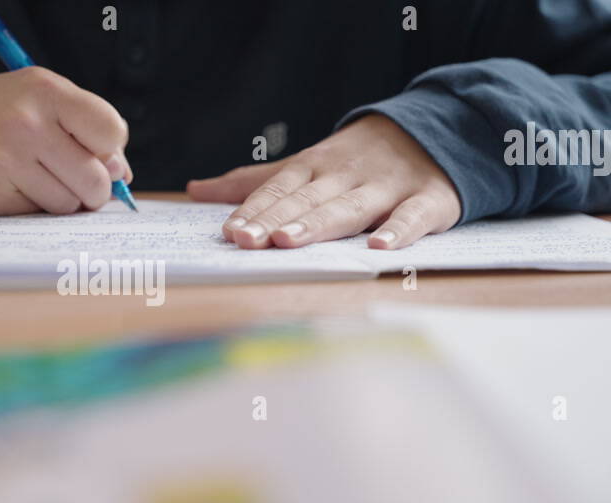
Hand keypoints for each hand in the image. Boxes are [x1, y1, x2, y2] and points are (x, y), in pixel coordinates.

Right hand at [0, 67, 131, 214]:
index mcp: (46, 91)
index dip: (110, 150)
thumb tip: (121, 175)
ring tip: (31, 177)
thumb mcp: (35, 100)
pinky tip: (10, 187)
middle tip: (70, 178)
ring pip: (69, 203)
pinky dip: (31, 207)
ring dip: (59, 200)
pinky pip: (38, 215)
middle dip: (91, 189)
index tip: (96, 153)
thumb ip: (82, 129)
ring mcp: (8, 159)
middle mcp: (28, 122)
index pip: (111, 131)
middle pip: (96, 180)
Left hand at [187, 115, 460, 248]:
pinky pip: (411, 216)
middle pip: (306, 200)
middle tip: (246, 241)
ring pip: (349, 207)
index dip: (253, 210)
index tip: (229, 232)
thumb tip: (195, 189)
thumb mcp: (304, 165)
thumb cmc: (356, 159)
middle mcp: (346, 176)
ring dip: (319, 223)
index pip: (278, 190)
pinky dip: (398, 229)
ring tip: (288, 240)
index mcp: (314, 167)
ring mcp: (387, 187)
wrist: (435, 129)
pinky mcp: (427, 200)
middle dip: (274, 220)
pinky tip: (378, 246)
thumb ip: (253, 182)